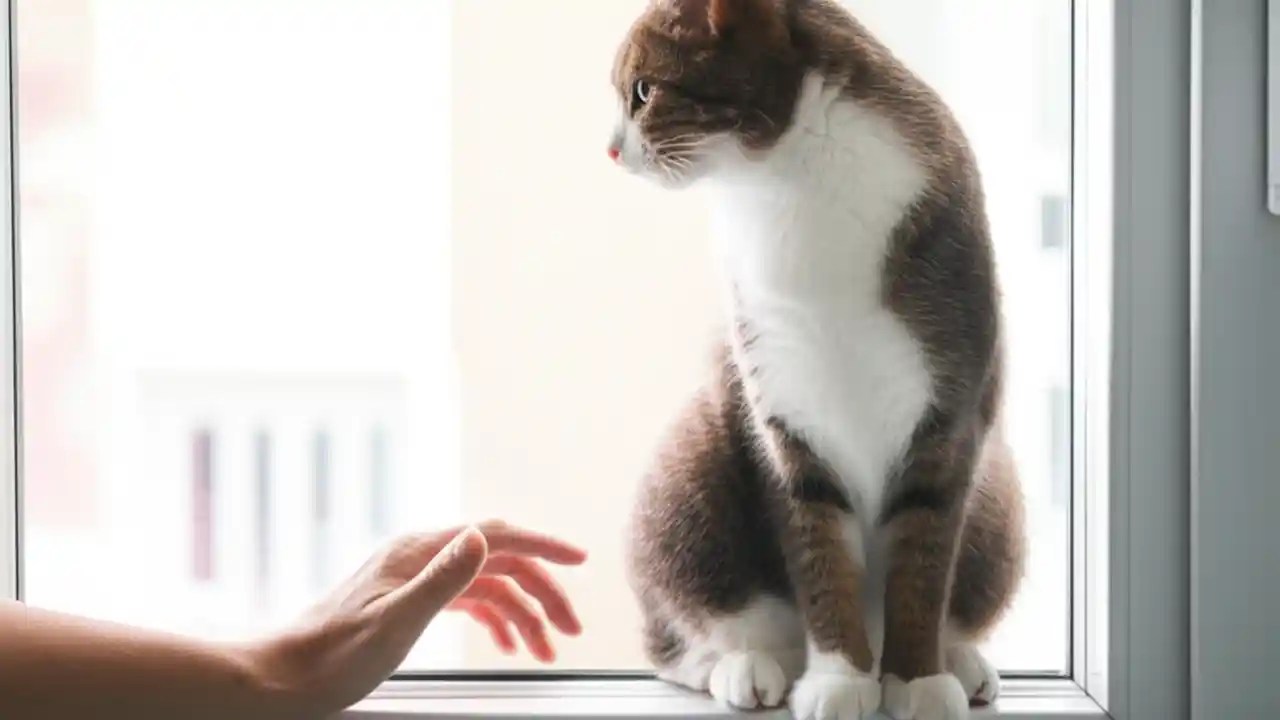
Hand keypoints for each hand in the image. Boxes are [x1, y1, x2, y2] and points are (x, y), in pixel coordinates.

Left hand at [245, 521, 586, 715]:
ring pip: (487, 585)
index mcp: (418, 553)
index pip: (496, 535)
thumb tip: (482, 537)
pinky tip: (507, 645)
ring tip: (545, 650)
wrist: (283, 678)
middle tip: (571, 629)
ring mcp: (415, 578)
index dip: (542, 546)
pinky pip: (468, 601)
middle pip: (499, 561)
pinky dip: (495, 620)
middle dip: (541, 593)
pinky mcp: (410, 601)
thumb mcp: (394, 623)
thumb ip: (442, 579)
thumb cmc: (331, 658)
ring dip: (522, 614)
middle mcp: (420, 557)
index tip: (579, 561)